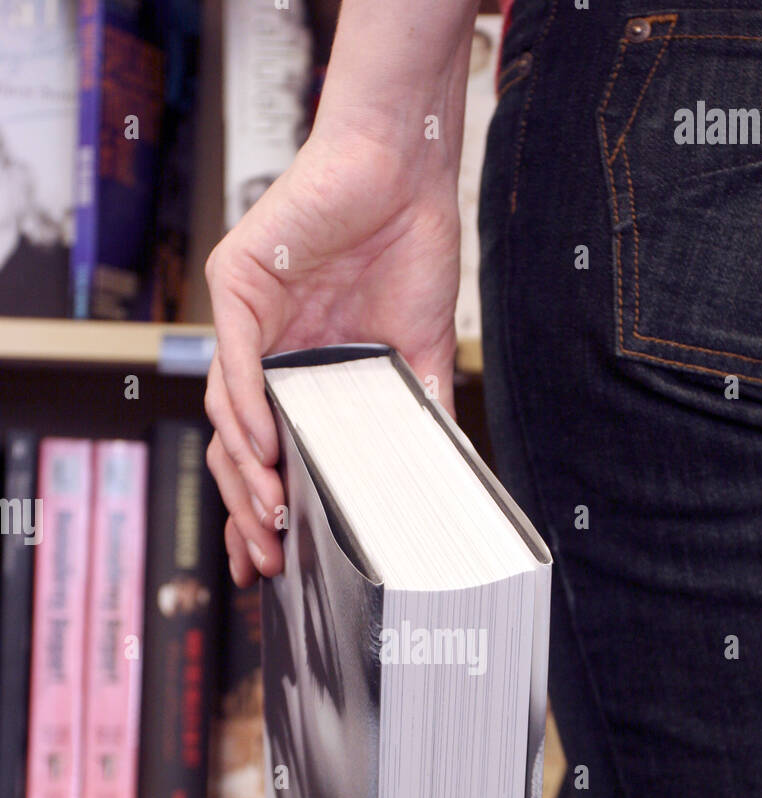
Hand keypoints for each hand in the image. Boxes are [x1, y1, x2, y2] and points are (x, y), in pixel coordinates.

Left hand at [204, 124, 461, 586]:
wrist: (407, 171)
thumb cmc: (410, 249)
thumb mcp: (419, 355)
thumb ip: (415, 415)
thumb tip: (439, 477)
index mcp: (300, 376)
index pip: (267, 458)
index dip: (262, 513)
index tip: (272, 566)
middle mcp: (265, 354)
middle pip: (238, 448)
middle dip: (248, 510)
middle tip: (268, 559)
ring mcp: (247, 321)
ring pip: (226, 412)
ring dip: (245, 471)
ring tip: (270, 516)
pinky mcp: (237, 282)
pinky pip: (233, 359)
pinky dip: (245, 408)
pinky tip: (265, 450)